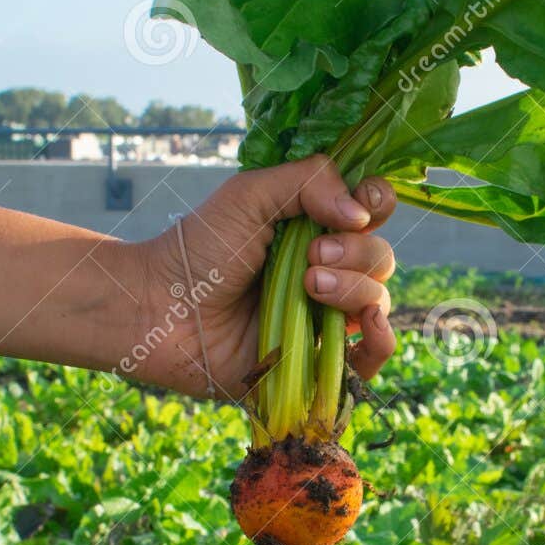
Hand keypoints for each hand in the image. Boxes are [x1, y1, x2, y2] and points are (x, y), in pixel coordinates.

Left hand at [128, 155, 398, 400]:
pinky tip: (366, 324)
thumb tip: (360, 214)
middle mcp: (327, 271)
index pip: (371, 212)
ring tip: (309, 286)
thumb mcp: (248, 195)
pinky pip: (371, 358)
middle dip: (355, 252)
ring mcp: (323, 318)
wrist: (162, 311)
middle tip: (310, 258)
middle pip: (380, 257)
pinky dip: (383, 340)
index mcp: (314, 228)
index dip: (375, 205)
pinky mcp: (316, 363)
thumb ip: (308, 182)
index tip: (355, 209)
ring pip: (378, 301)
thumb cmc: (197, 250)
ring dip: (355, 288)